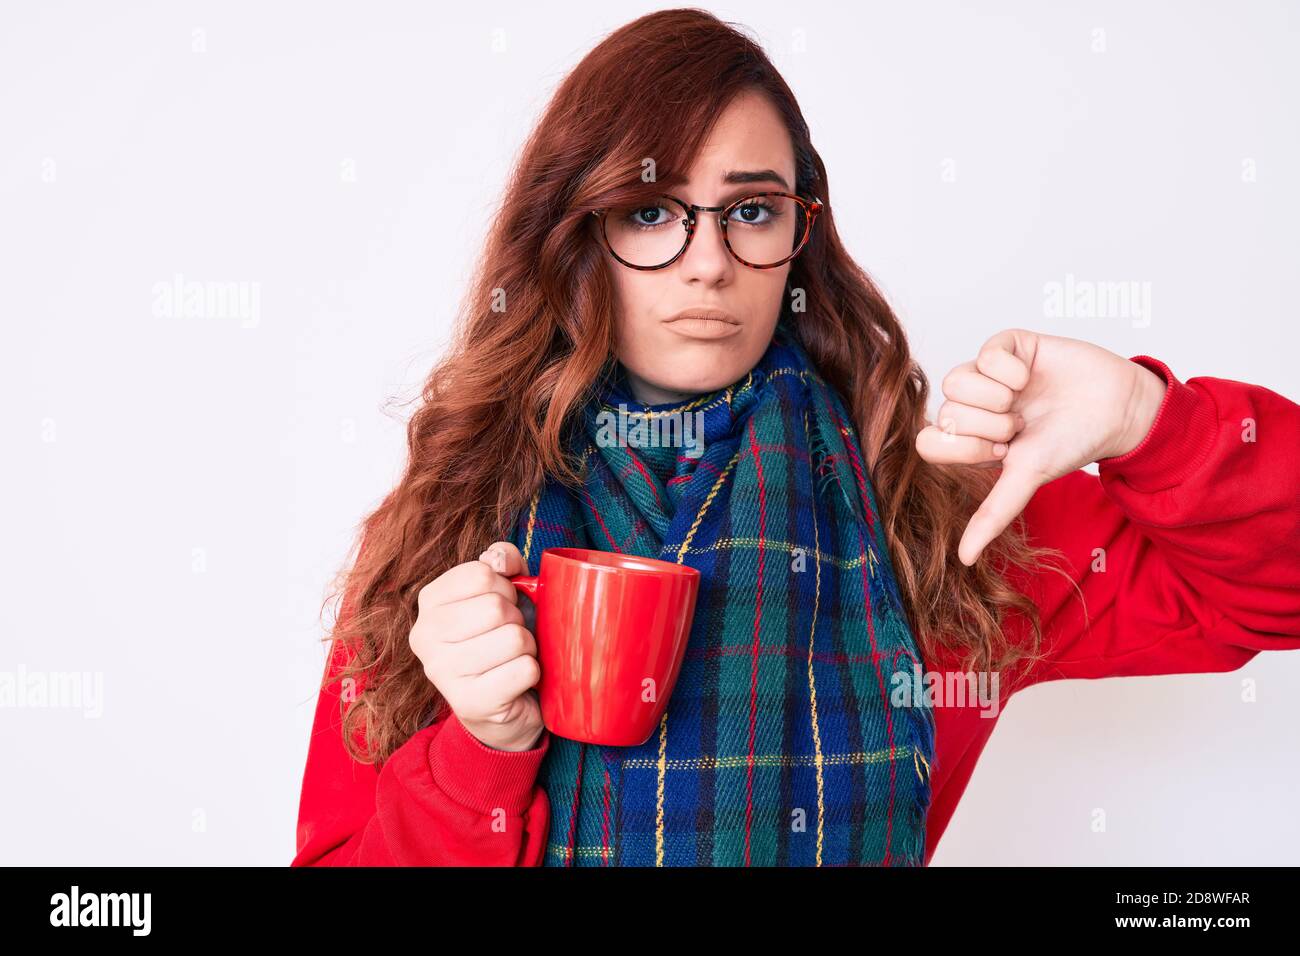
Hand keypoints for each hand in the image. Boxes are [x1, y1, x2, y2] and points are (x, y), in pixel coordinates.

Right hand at [409, 541, 545, 750]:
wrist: (502, 709)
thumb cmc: (501, 642)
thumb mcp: (504, 593)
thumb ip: (503, 562)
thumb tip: (500, 558)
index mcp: (429, 602)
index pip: (482, 574)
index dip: (506, 588)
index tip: (501, 607)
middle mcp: (424, 636)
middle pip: (496, 607)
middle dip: (517, 620)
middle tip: (509, 638)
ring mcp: (442, 672)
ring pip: (514, 638)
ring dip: (526, 648)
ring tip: (512, 659)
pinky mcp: (469, 703)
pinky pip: (524, 669)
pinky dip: (532, 673)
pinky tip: (515, 682)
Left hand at [915, 328, 1166, 565]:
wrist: (1117, 409)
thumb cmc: (1071, 443)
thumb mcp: (1027, 479)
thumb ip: (993, 514)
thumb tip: (965, 559)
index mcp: (969, 437)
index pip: (929, 442)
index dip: (963, 447)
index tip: (1001, 451)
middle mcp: (972, 405)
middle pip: (945, 412)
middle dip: (991, 425)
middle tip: (1022, 425)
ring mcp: (985, 374)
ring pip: (955, 381)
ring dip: (997, 397)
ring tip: (1025, 401)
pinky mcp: (1006, 345)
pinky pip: (985, 353)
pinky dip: (1010, 369)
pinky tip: (1030, 376)